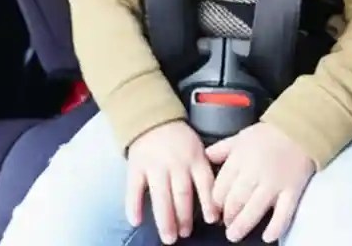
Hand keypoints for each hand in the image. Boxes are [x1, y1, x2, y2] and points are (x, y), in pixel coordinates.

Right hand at [126, 120, 218, 243]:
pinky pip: (134, 188)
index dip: (209, 203)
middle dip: (184, 217)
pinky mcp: (136, 167)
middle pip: (182, 194)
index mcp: (194, 158)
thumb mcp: (199, 149)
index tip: (211, 220)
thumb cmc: (179, 140)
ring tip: (169, 236)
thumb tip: (218, 202)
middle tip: (185, 234)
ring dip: (165, 218)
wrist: (151, 118)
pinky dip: (133, 205)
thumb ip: (205, 172)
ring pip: (160, 195)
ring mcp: (154, 165)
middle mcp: (176, 163)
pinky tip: (136, 221)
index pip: (205, 183)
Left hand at [207, 123, 314, 242]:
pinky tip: (268, 237)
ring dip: (242, 225)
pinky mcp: (292, 190)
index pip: (221, 187)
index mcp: (239, 160)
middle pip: (235, 201)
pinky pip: (284, 212)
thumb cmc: (268, 135)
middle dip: (227, 216)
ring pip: (254, 209)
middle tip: (226, 225)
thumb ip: (221, 149)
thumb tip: (205, 156)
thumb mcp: (240, 137)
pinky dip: (276, 226)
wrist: (299, 129)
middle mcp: (254, 173)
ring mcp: (274, 183)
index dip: (216, 203)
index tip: (215, 212)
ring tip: (234, 235)